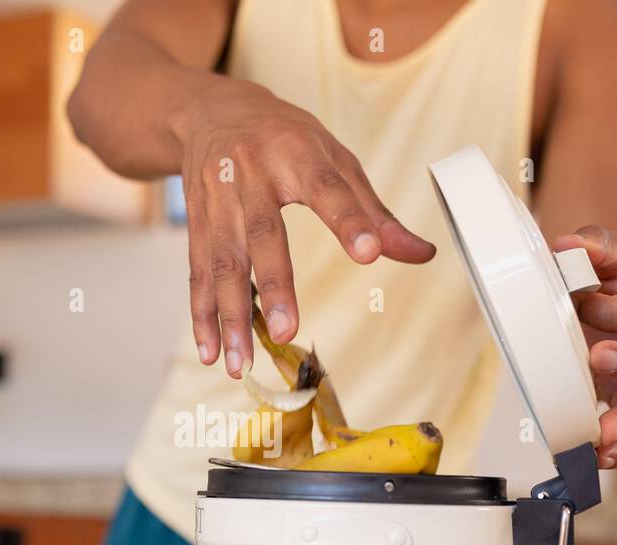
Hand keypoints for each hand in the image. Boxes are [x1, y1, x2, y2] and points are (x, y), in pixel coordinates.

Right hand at [170, 77, 435, 376]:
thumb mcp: (334, 159)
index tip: (368, 252)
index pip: (325, 188)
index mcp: (295, 152)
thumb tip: (422, 254)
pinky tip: (211, 350)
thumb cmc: (283, 137)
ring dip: (230, 316)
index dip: (348, 220)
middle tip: (286, 329)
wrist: (211, 111)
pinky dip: (201, 314)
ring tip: (241, 362)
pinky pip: (197, 272)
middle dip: (273, 284)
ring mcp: (217, 199)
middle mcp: (250, 173)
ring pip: (222, 262)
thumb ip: (375, 213)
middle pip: (262, 233)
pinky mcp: (195, 221)